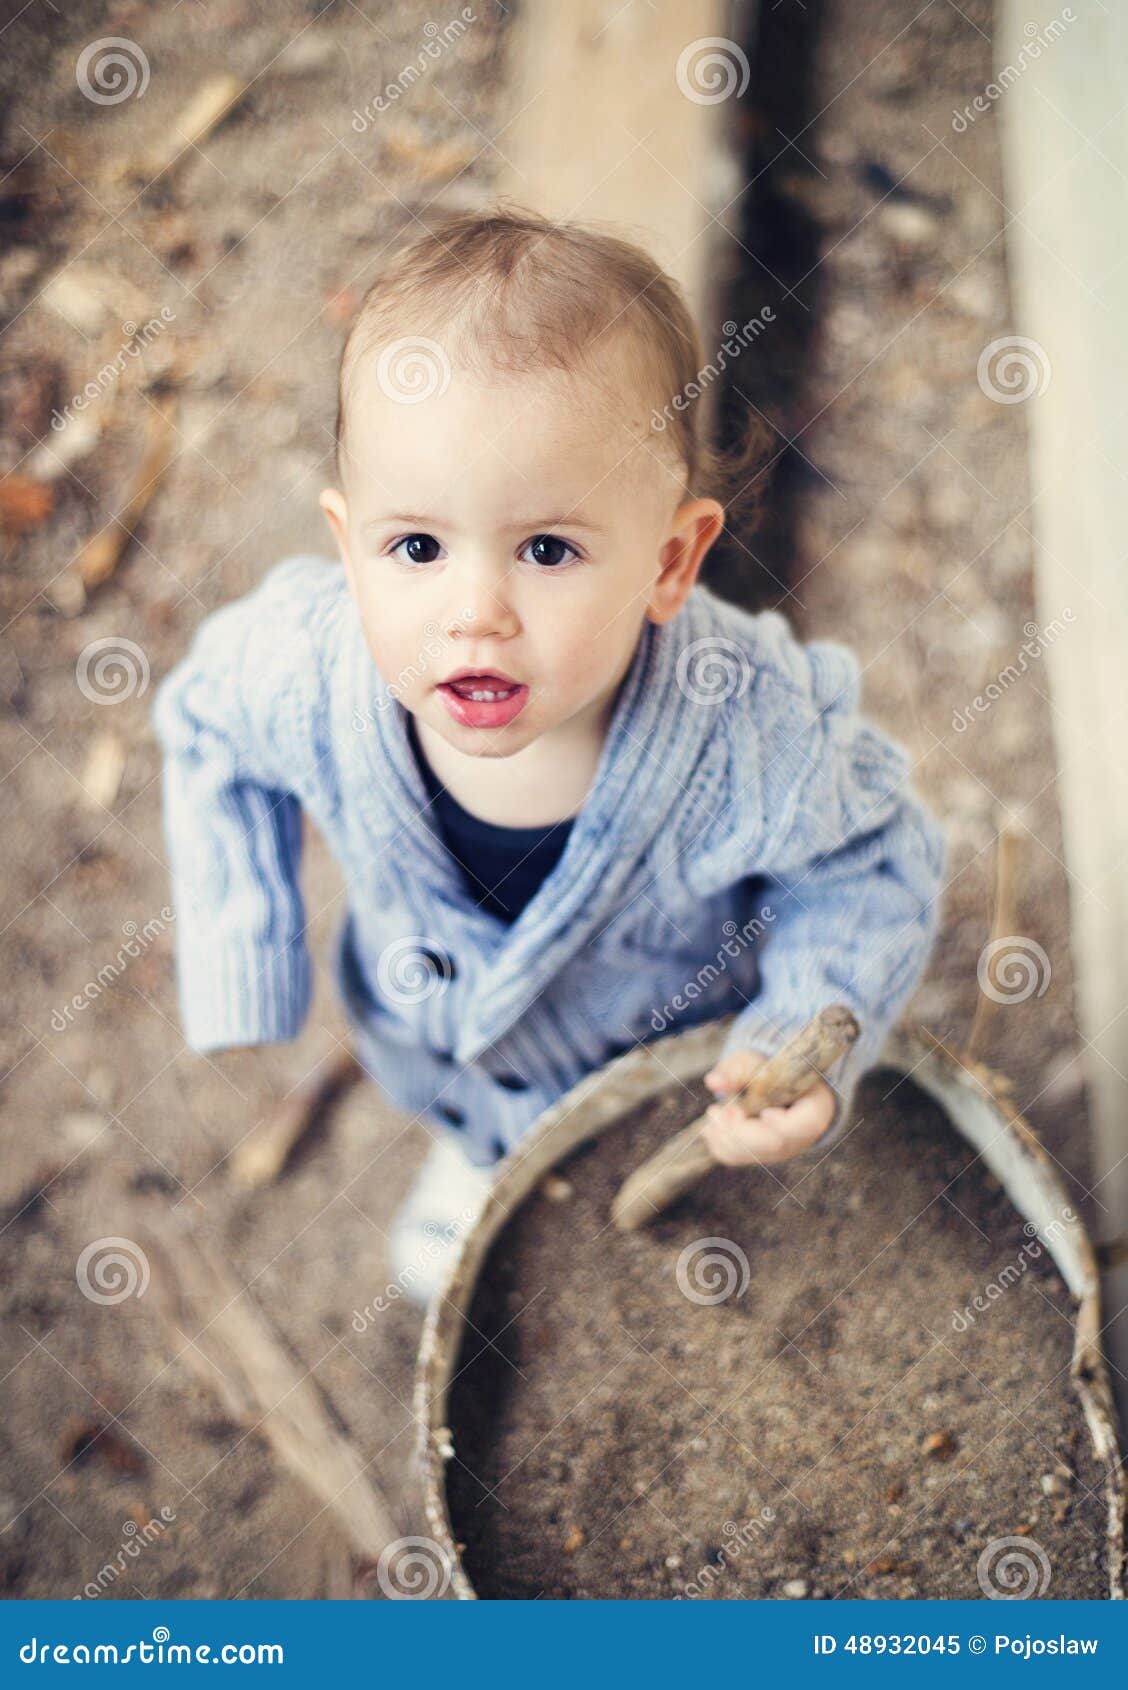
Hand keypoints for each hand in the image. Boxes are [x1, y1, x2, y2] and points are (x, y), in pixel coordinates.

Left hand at [702, 1049, 836, 1165]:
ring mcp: (780, 1149)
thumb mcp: (759, 1062)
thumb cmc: (771, 1069)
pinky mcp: (760, 1155)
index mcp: (812, 1109)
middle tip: (717, 1110)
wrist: (772, 1081)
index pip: (805, 1125)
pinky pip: (739, 1158)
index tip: (765, 1113)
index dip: (784, 1125)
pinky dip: (720, 1146)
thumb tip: (713, 1081)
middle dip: (741, 1131)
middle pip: (773, 1144)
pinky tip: (710, 1129)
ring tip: (712, 1114)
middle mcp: (799, 1136)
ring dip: (726, 1138)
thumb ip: (738, 1070)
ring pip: (753, 1155)